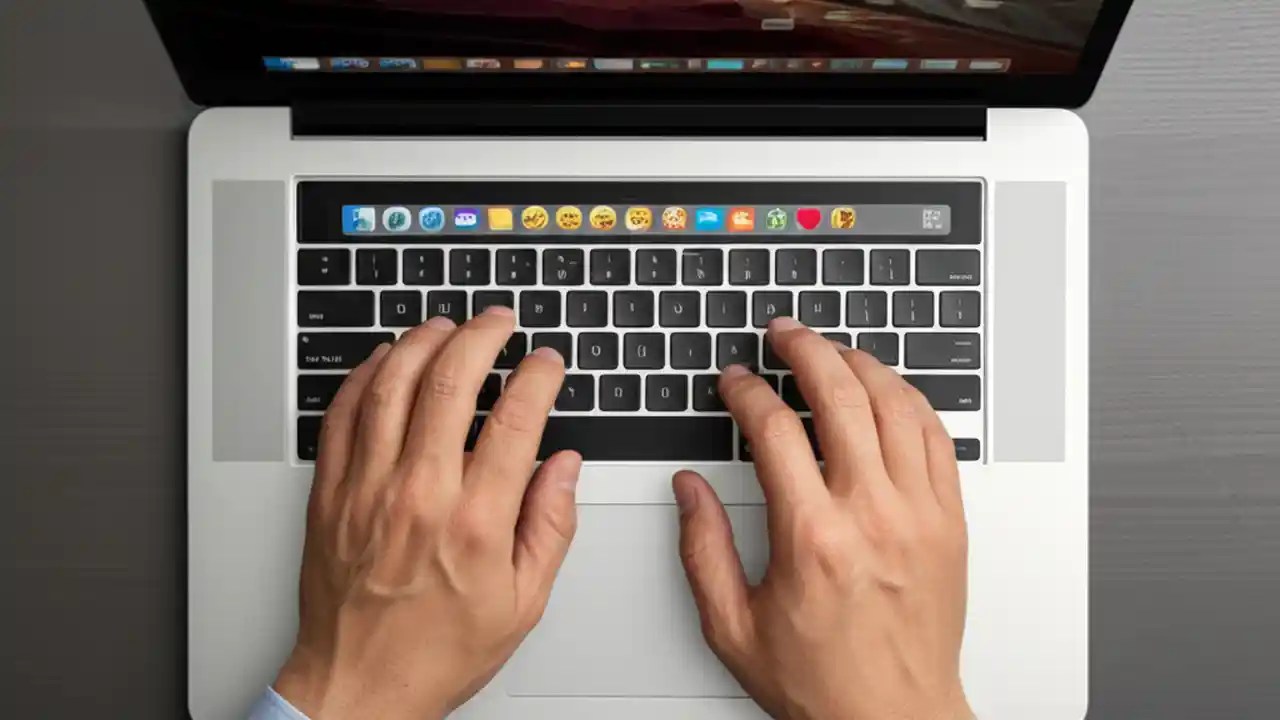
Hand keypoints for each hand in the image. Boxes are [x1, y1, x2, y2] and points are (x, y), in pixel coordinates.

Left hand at [274, 308, 580, 719]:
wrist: (358, 687)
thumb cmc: (437, 651)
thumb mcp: (522, 602)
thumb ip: (551, 526)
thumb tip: (565, 466)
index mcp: (475, 523)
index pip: (514, 420)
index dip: (537, 376)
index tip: (546, 362)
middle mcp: (418, 495)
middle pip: (450, 382)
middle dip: (482, 336)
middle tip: (499, 321)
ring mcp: (367, 489)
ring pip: (391, 385)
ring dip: (422, 341)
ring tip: (446, 325)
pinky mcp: (330, 494)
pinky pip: (342, 414)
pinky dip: (365, 375)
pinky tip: (385, 359)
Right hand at [675, 318, 972, 719]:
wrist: (894, 719)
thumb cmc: (821, 681)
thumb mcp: (732, 626)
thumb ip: (702, 549)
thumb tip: (688, 488)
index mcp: (811, 537)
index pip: (774, 430)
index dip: (747, 392)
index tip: (735, 382)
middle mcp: (871, 515)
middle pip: (840, 396)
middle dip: (805, 349)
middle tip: (784, 333)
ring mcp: (919, 514)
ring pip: (896, 405)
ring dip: (861, 364)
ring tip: (834, 350)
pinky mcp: (950, 522)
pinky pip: (938, 437)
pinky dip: (911, 400)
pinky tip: (889, 390)